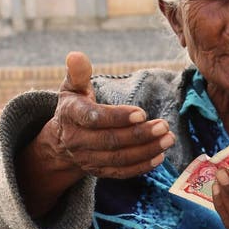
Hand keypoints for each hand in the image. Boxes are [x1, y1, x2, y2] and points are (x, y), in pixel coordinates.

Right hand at [48, 51, 174, 178]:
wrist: (61, 142)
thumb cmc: (74, 107)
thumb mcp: (72, 88)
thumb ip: (78, 73)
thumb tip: (76, 55)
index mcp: (71, 115)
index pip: (95, 118)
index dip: (118, 117)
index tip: (142, 113)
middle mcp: (77, 141)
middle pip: (111, 141)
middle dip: (140, 135)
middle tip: (164, 126)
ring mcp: (87, 159)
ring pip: (119, 158)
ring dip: (146, 150)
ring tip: (168, 139)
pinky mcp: (99, 172)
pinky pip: (121, 172)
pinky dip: (141, 166)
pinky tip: (159, 156)